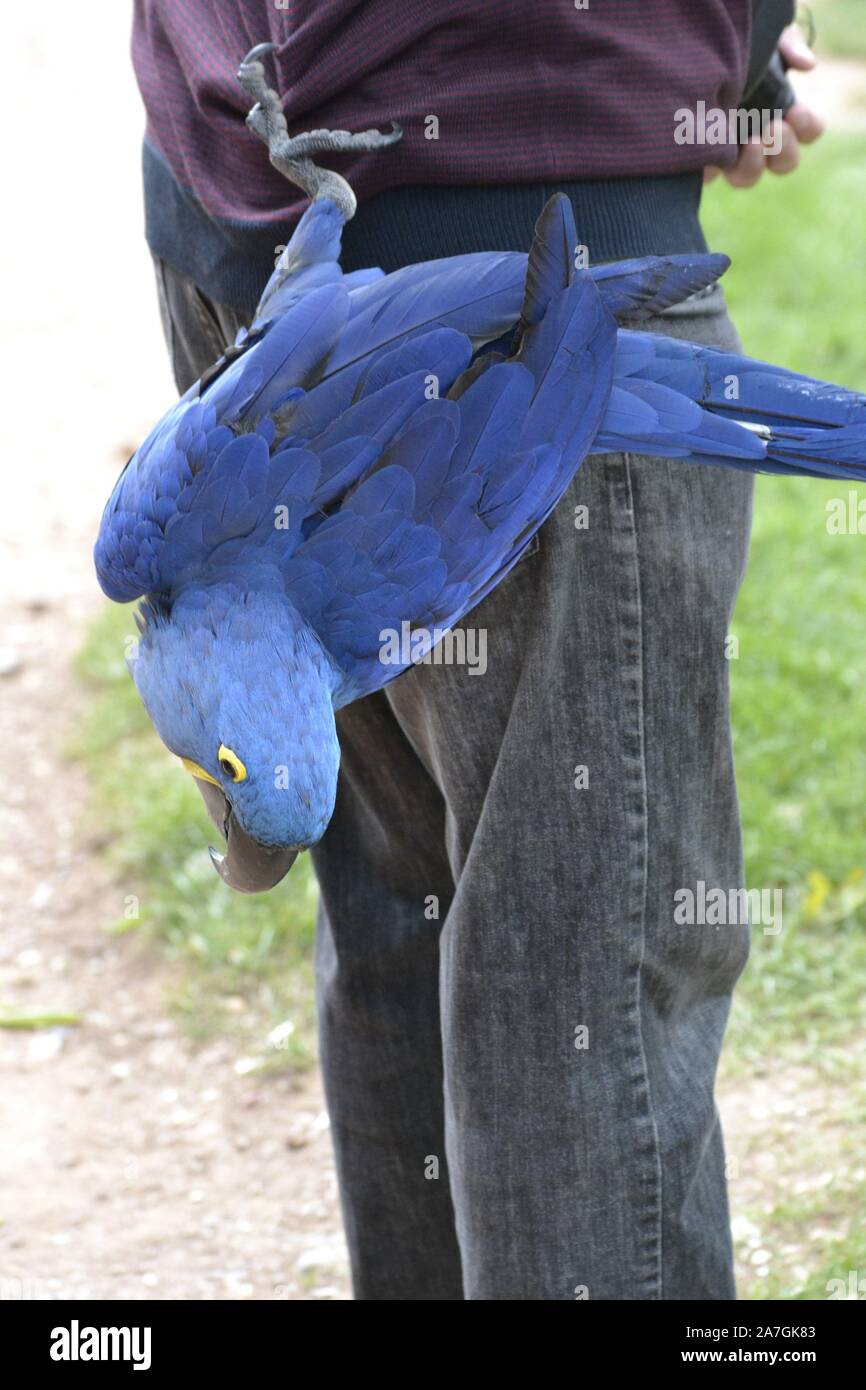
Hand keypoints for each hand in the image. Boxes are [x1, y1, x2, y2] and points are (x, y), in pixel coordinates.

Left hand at [704, 24, 825, 187]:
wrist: (692, 56)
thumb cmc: (739, 48)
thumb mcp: (766, 39)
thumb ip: (789, 46)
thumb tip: (807, 64)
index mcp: (783, 116)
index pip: (809, 132)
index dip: (807, 126)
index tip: (795, 111)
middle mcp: (761, 142)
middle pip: (784, 163)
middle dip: (783, 148)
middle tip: (773, 128)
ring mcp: (731, 155)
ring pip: (747, 178)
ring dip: (753, 165)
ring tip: (750, 142)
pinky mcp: (702, 159)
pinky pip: (709, 175)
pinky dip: (710, 166)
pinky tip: (708, 145)